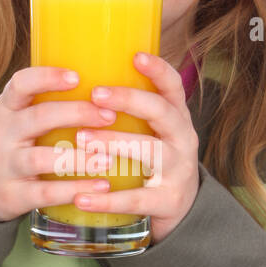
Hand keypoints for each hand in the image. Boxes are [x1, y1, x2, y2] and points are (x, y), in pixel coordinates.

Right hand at [0, 66, 117, 221]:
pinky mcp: (12, 195)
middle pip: (38, 118)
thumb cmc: (4, 144)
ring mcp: (6, 166)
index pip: (20, 85)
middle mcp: (2, 134)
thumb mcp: (10, 118)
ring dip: (78, 158)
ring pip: (41, 159)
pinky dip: (73, 190)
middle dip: (76, 114)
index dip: (47, 78)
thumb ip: (39, 103)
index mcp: (5, 109)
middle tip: (109, 115)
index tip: (76, 76)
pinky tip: (100, 187)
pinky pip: (45, 193)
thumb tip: (98, 86)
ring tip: (108, 158)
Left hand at [71, 52, 200, 243]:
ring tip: (82, 140)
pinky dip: (107, 200)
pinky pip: (136, 199)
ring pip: (148, 151)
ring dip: (114, 143)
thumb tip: (83, 82)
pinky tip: (80, 198)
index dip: (158, 70)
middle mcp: (182, 140)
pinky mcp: (168, 201)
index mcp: (177, 119)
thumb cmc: (156, 162)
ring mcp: (178, 171)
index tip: (136, 56)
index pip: (173, 87)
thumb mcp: (155, 133)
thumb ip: (132, 112)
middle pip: (161, 113)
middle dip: (129, 100)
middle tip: (95, 94)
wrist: (185, 210)